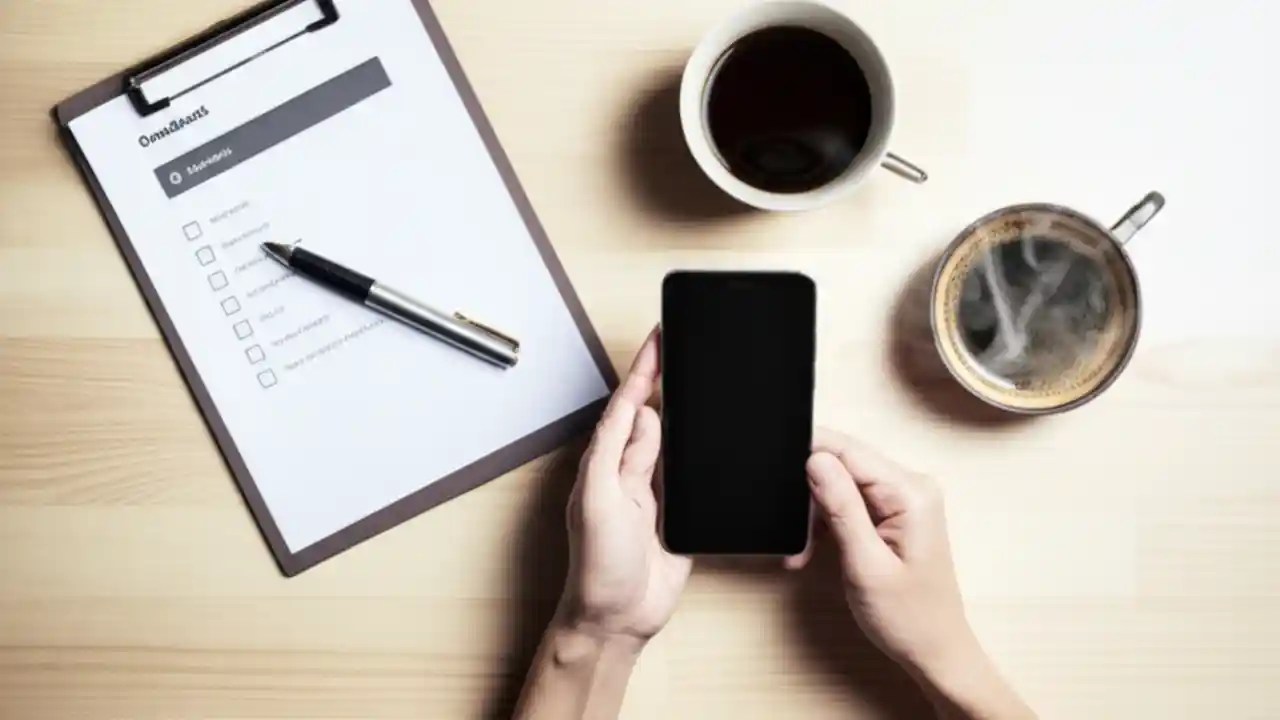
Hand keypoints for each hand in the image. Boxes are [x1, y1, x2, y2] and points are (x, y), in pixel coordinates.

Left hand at [559, 326, 691, 642]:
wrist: (618, 617)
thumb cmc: (597, 566)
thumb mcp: (598, 498)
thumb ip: (616, 453)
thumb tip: (641, 413)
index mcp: (604, 462)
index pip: (627, 404)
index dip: (644, 369)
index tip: (660, 338)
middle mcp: (627, 472)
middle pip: (650, 414)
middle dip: (665, 380)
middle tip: (684, 344)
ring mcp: (651, 493)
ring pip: (671, 441)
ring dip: (683, 414)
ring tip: (700, 380)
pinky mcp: (675, 514)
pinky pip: (689, 474)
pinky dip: (698, 453)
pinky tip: (710, 439)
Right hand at [789, 428, 1033, 718]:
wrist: (935, 652)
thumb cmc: (906, 617)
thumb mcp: (865, 564)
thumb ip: (841, 507)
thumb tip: (815, 458)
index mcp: (910, 493)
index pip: (849, 450)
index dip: (808, 454)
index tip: (777, 475)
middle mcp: (911, 487)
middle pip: (843, 465)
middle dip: (810, 494)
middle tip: (794, 536)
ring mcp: (903, 500)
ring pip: (841, 485)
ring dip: (816, 514)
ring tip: (801, 552)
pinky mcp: (894, 514)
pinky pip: (851, 503)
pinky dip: (828, 524)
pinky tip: (813, 549)